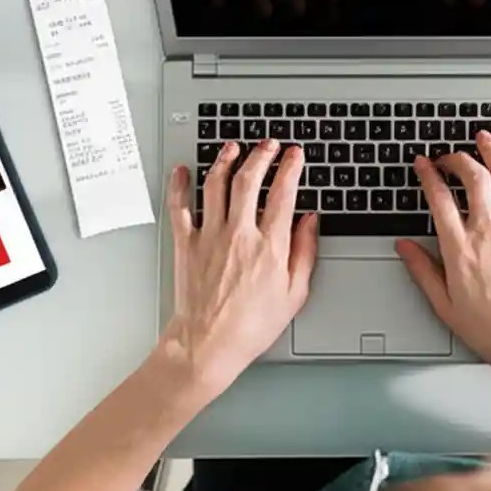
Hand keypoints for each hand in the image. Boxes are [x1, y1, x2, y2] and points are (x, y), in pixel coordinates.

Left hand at [160, 139, 318, 393]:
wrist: (208, 345)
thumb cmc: (250, 326)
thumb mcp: (294, 294)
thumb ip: (304, 252)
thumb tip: (311, 222)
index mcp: (269, 246)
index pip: (283, 193)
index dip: (291, 167)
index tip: (294, 155)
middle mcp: (239, 234)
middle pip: (249, 179)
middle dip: (261, 154)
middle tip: (268, 144)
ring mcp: (209, 236)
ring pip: (216, 184)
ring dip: (225, 159)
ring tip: (233, 147)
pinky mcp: (186, 244)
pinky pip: (180, 206)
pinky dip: (180, 185)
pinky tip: (183, 171)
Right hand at [395, 131, 490, 393]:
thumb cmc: (490, 328)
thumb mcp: (443, 304)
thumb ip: (422, 270)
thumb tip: (404, 247)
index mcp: (460, 249)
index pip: (439, 198)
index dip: (428, 175)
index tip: (423, 164)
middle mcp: (488, 233)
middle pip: (473, 179)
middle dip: (458, 159)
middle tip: (450, 156)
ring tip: (484, 139)